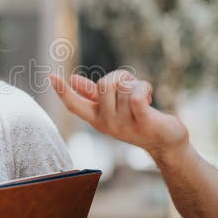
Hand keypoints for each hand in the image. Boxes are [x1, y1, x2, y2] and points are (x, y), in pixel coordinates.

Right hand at [50, 70, 188, 157]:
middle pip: (104, 84)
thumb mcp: (113, 108)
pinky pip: (135, 96)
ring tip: (144, 95)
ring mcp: (124, 124)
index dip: (63, 91)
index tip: (51, 76)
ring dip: (137, 83)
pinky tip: (149, 95)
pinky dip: (143, 88)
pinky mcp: (142, 122)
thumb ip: (92, 94)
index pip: (75, 105)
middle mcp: (107, 123)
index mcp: (97, 119)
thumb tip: (72, 79)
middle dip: (120, 77)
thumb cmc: (139, 120)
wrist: (166, 141)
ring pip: (123, 86)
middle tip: (132, 85)